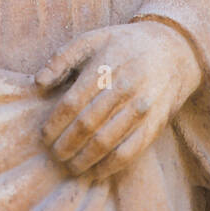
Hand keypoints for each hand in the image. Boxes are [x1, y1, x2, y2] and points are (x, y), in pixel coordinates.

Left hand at [35, 21, 201, 181]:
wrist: (172, 50)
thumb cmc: (123, 45)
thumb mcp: (91, 40)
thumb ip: (61, 59)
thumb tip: (38, 83)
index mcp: (104, 66)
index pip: (72, 103)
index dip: (55, 124)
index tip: (44, 137)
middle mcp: (124, 88)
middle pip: (87, 125)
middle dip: (66, 145)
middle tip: (54, 155)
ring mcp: (141, 107)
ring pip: (107, 141)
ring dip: (84, 159)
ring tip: (71, 166)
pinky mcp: (155, 123)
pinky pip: (131, 151)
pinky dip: (111, 165)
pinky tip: (96, 170)